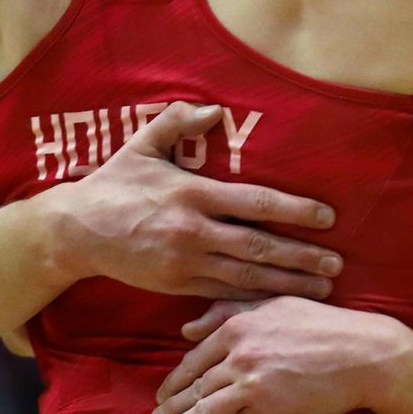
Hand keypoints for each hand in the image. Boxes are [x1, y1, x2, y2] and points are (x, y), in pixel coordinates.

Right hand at [50, 103, 342, 300]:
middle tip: (337, 264)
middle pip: (259, 245)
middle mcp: (193, 231)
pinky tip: (280, 301)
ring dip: (287, 283)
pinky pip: (223, 293)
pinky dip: (254, 298)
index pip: (255, 202)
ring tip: (322, 288)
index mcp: (192, 194)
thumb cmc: (113, 184)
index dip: (295, 210)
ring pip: (247, 276)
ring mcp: (185, 262)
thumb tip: (214, 112)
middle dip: (302, 256)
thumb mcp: (142, 144)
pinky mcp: (176, 285)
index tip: (327, 217)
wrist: (75, 231)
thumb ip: (177, 122)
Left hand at [148, 296, 412, 413]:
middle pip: (191, 386)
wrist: (364, 355)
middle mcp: (238, 353)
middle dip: (169, 407)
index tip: (163, 394)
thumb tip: (185, 328)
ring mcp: (250, 383)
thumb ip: (228, 312)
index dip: (173, 381)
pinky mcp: (266, 410)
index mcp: (238, 325)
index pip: (193, 359)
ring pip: (201, 409)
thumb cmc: (324, 327)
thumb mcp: (275, 305)